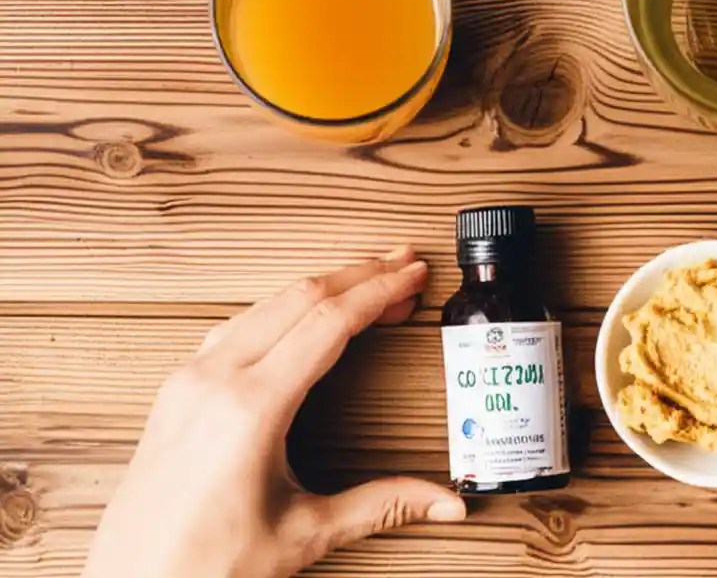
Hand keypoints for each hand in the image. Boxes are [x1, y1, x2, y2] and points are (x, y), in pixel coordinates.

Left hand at [82, 247, 465, 577]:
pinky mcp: (176, 393)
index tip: (413, 274)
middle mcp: (213, 382)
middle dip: (359, 274)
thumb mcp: (304, 534)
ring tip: (365, 283)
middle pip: (298, 298)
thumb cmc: (201, 566)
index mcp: (249, 408)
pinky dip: (282, 309)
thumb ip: (381, 505)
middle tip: (403, 263)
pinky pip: (235, 328)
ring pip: (264, 306)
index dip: (379, 291)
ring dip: (320, 287)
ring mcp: (188, 382)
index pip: (329, 322)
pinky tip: (302, 316)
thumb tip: (446, 502)